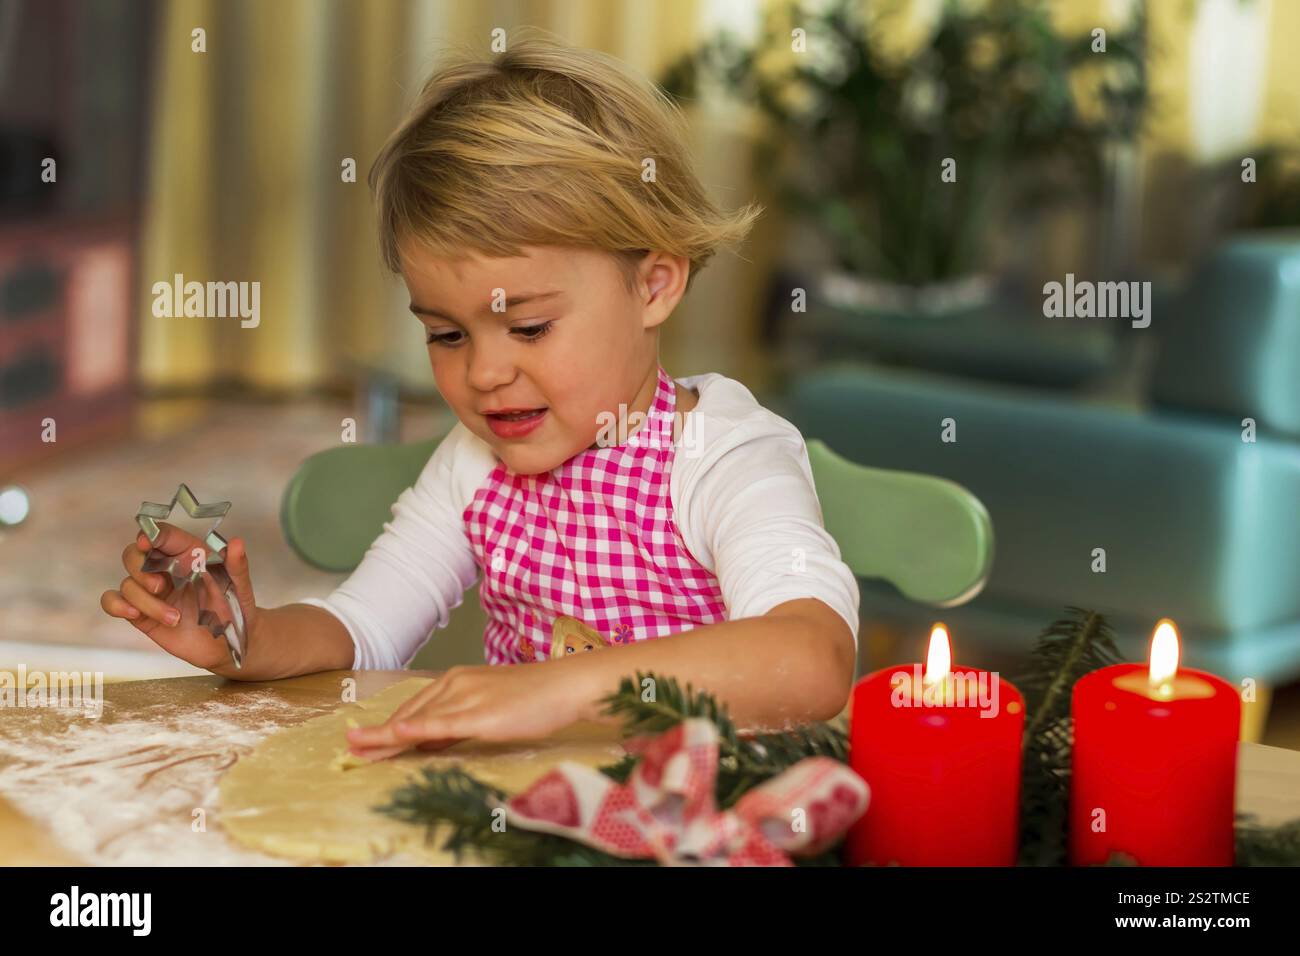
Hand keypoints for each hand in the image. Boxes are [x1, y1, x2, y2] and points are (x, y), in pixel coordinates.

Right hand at [101, 521, 262, 675]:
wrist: (229, 644)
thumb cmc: (235, 609)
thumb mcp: (240, 586)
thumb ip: (238, 565)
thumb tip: (238, 543)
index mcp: (189, 555)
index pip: (163, 535)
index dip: (151, 534)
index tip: (147, 542)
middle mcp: (166, 570)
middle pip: (133, 554)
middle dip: (140, 569)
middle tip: (160, 587)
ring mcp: (152, 592)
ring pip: (127, 584)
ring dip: (147, 603)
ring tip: (174, 618)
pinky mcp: (142, 614)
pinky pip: (113, 601)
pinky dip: (116, 606)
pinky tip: (134, 614)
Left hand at [344, 663, 589, 761]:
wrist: (565, 685)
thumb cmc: (534, 697)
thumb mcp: (487, 707)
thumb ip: (457, 722)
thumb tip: (428, 740)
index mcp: (457, 679)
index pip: (414, 707)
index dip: (386, 724)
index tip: (363, 737)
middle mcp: (456, 684)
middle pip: (410, 713)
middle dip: (378, 732)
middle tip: (350, 747)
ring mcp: (468, 697)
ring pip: (420, 719)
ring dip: (387, 735)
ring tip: (360, 748)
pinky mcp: (483, 713)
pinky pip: (445, 723)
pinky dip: (420, 729)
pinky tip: (400, 734)